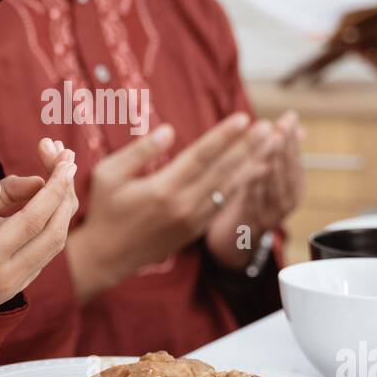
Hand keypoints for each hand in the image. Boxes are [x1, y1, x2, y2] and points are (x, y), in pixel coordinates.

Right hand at [0, 140, 78, 313]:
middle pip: (54, 231)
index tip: (66, 160)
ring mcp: (16, 284)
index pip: (33, 220)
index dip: (53, 188)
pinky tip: (45, 195)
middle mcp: (9, 277)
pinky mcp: (17, 285)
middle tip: (66, 155)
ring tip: (59, 169)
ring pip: (55, 242)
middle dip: (65, 191)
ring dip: (63, 205)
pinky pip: (45, 250)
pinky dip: (53, 220)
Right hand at [65, 112, 271, 303]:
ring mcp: (191, 221)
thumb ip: (140, 151)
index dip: (224, 137)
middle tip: (269, 127)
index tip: (243, 119)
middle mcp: (182, 206)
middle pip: (222, 171)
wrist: (107, 257)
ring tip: (272, 147)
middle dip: (247, 148)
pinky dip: (241, 187)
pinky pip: (223, 205)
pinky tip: (255, 173)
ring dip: (251, 166)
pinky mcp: (195, 231)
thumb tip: (169, 130)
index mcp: (162, 189)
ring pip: (228, 190)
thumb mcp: (108, 174)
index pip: (200, 157)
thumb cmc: (104, 210)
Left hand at [205, 110, 304, 269]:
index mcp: (294, 187)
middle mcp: (287, 201)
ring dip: (271, 160)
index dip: (293, 138)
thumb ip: (282, 151)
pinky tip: (251, 167)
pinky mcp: (252, 223)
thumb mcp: (270, 173)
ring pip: (273, 183)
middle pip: (287, 170)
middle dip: (284, 145)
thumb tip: (299, 127)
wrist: (236, 238)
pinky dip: (253, 182)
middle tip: (280, 125)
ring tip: (269, 140)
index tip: (290, 118)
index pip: (296, 159)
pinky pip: (253, 199)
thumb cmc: (253, 198)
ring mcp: (271, 213)